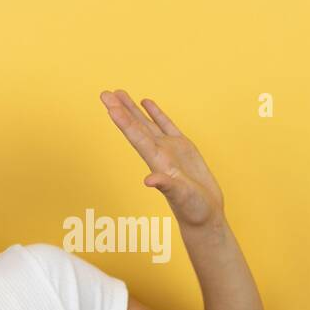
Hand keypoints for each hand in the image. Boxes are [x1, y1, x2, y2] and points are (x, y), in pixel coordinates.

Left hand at [99, 89, 224, 228]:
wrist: (205, 216)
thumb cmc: (193, 210)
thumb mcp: (181, 196)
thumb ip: (166, 186)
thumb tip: (148, 181)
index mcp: (157, 161)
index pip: (135, 135)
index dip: (121, 119)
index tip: (108, 103)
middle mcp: (159, 153)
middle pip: (135, 126)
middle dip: (121, 109)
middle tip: (105, 93)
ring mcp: (170, 149)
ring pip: (147, 123)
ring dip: (133, 109)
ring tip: (119, 93)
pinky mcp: (183, 148)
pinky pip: (166, 125)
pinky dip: (156, 114)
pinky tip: (147, 102)